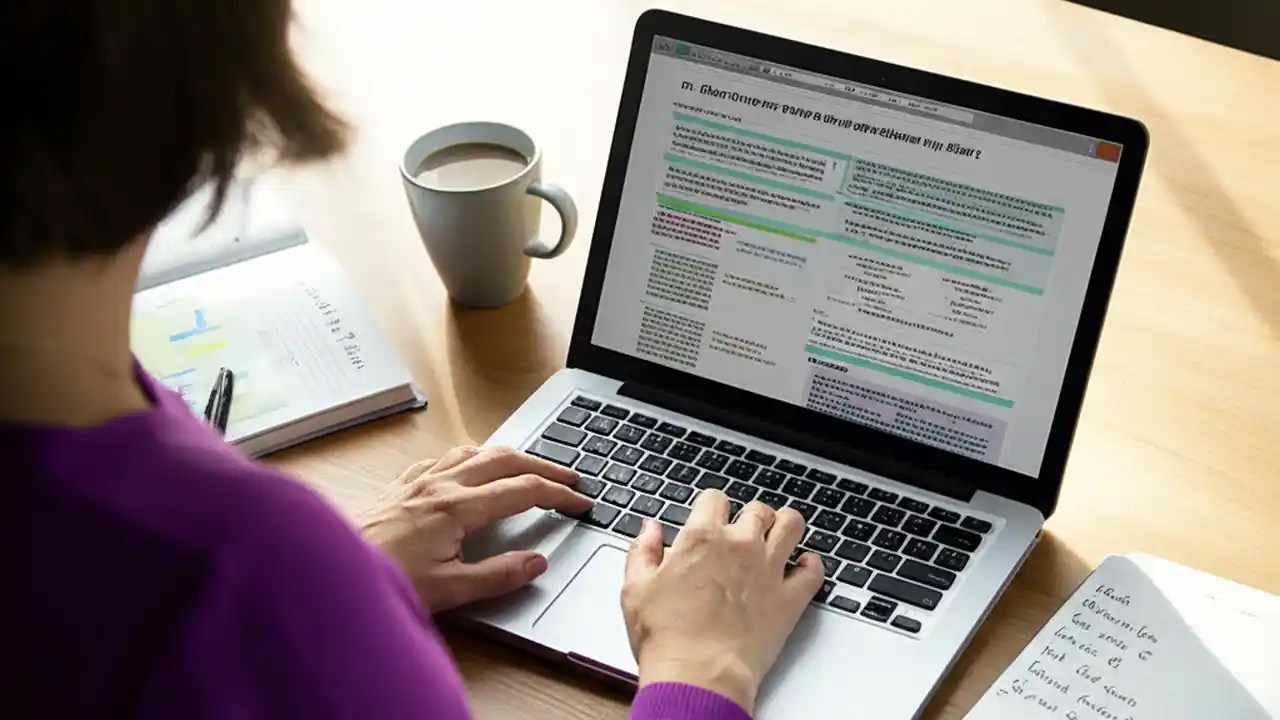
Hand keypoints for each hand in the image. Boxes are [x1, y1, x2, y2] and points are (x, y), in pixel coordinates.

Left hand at [359, 445, 591, 612]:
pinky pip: (442, 458)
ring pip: (473, 451)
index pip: (523, 490)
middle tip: (569, 476)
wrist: (326, 571)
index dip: (559, 495)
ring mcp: (417, 481)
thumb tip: (537, 562)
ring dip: (508, 455)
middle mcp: (439, 485)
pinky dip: (468, 457)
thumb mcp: (449, 590)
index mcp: (457, 508)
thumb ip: (498, 575)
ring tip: (527, 465)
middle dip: (543, 464)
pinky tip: (466, 466)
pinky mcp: (398, 486)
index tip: (582, 502)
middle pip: (505, 459)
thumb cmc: (382, 580)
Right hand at [621, 490, 823, 712]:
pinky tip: (804, 566)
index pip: (714, 498)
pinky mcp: (789, 599)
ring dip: (786, 525)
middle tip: (745, 529)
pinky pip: (814, 571)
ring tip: (780, 533)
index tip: (711, 515)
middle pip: (757, 509)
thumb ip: (642, 552)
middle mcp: (739, 546)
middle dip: (751, 515)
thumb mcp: (635, 589)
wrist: (698, 675)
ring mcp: (769, 570)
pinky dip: (812, 565)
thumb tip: (649, 530)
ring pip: (792, 525)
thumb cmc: (666, 638)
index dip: (712, 505)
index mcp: (701, 538)